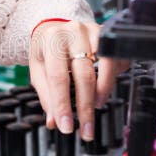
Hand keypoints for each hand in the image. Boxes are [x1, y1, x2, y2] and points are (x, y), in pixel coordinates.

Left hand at [29, 20, 128, 140]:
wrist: (56, 25)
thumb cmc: (47, 48)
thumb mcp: (38, 68)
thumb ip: (46, 95)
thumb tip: (54, 121)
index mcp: (52, 40)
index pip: (58, 77)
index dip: (63, 105)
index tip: (66, 126)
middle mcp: (74, 32)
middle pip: (84, 74)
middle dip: (86, 106)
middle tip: (86, 129)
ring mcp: (94, 31)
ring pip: (106, 65)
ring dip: (102, 91)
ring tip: (96, 106)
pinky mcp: (109, 35)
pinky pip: (117, 59)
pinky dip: (113, 77)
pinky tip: (104, 89)